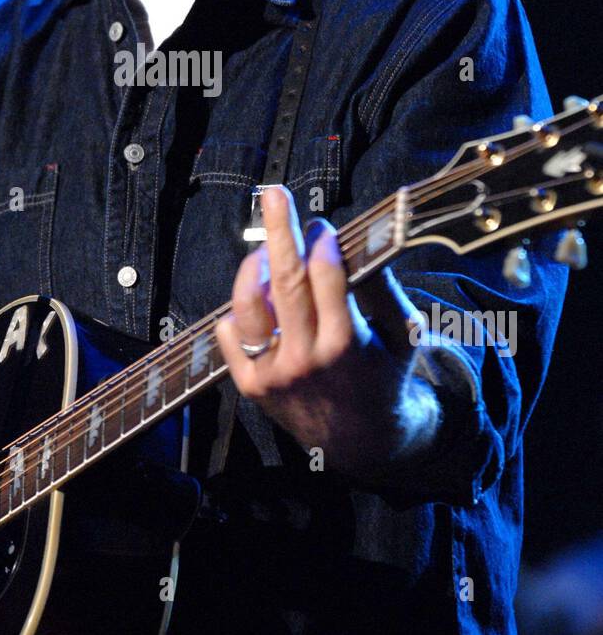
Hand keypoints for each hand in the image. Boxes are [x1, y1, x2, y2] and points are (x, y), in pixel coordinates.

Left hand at [215, 186, 439, 480]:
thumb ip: (384, 290)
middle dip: (279, 230)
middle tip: (274, 194)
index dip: (322, 242)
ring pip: (248, 304)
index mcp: (347, 344)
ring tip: (265, 251)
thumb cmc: (385, 375)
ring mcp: (273, 373)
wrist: (363, 441)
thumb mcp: (403, 335)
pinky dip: (240, 309)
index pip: (326, 275)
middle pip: (285, 280)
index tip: (323, 227)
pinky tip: (262, 302)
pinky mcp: (250, 385)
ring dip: (253, 267)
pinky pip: (231, 332)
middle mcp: (306, 359)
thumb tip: (360, 242)